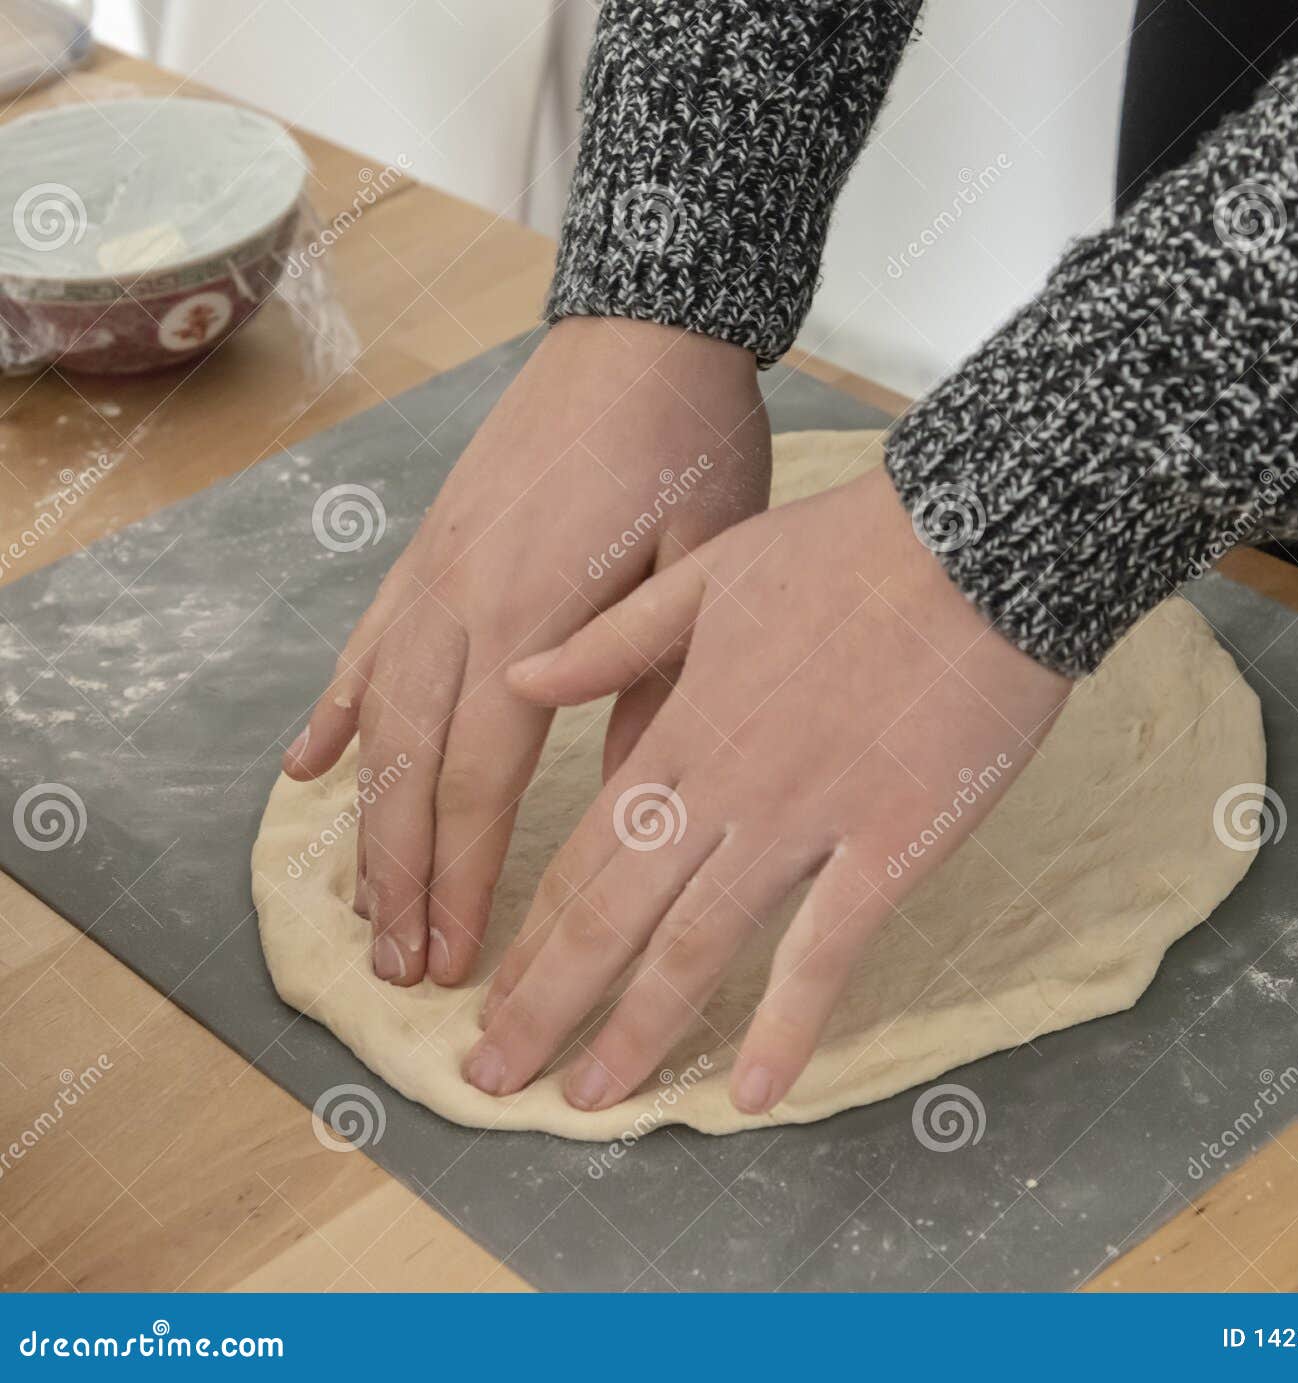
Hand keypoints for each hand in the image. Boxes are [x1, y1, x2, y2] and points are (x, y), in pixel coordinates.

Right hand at [281, 317, 770, 987]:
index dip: (465, 878)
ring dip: (367, 823)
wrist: (643, 330)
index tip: (457, 960)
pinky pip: (367, 645)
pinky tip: (309, 770)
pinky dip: (337, 712)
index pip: (481, 780)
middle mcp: (461, 604)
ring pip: (379, 721)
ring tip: (362, 906)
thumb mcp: (708, 567)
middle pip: (412, 770)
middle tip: (400, 968)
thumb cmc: (688, 444)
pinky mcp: (429, 548)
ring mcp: (433, 573)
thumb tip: (633, 802)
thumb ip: (656, 682)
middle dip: (403, 877)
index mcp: (532, 618)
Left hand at [464, 467, 1073, 1113]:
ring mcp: (807, 820)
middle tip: (494, 1080)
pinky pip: (828, 949)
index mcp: (683, 727)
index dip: (532, 935)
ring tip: (590, 1101)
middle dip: (549, 1004)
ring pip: (699, 943)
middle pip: (616, 914)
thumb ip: (613, 638)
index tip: (488, 998)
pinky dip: (787, 1023)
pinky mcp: (890, 843)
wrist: (978, 543)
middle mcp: (727, 788)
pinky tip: (755, 1091)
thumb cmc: (848, 549)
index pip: (585, 853)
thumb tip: (520, 679)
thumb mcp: (711, 569)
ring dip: (638, 1029)